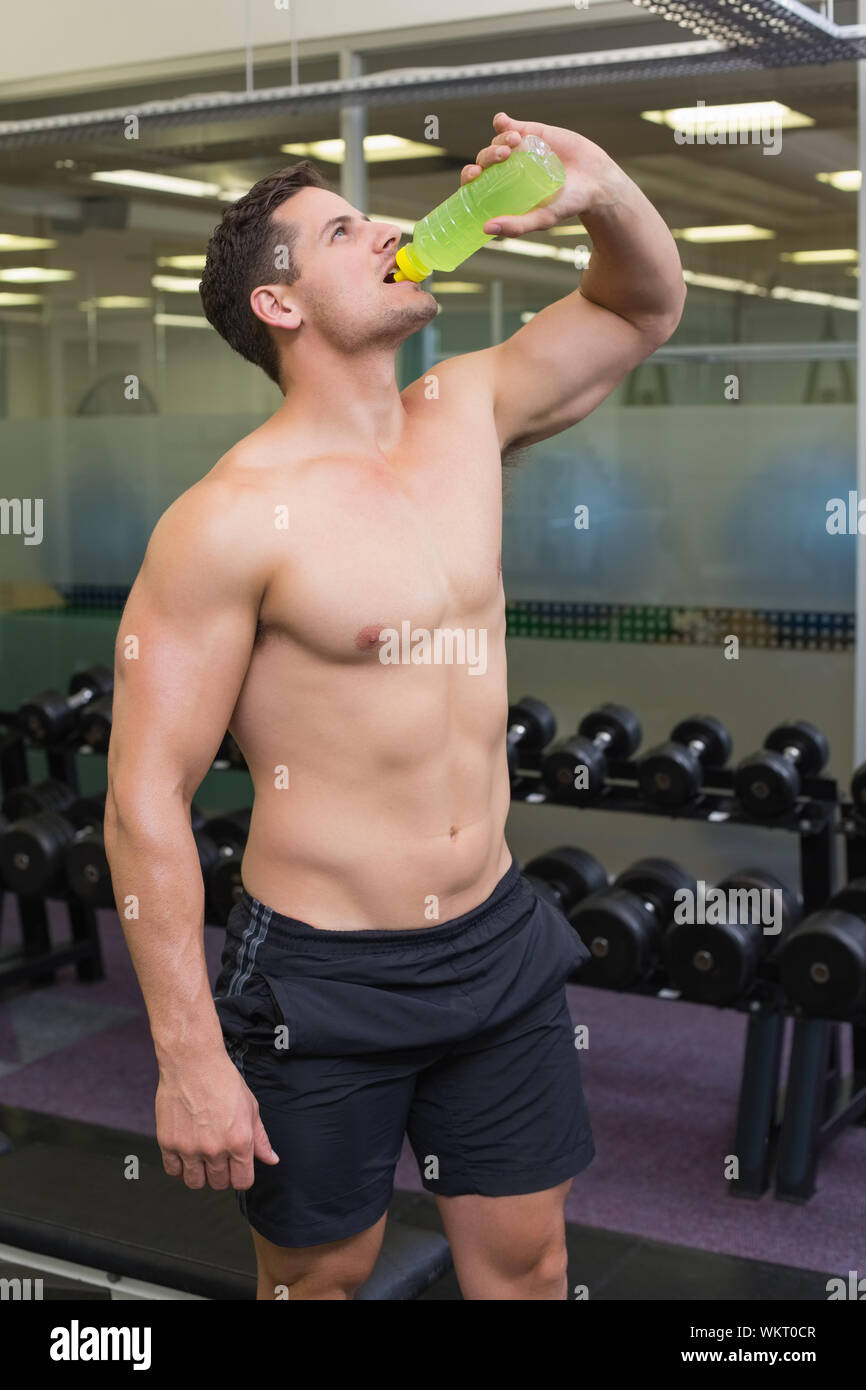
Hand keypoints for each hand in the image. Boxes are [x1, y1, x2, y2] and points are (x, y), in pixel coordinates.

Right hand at [156, 1050, 278, 1190]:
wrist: (192, 1062)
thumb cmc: (224, 1081)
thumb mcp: (250, 1107)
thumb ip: (260, 1139)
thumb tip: (272, 1160)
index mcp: (239, 1142)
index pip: (242, 1182)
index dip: (241, 1176)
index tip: (236, 1168)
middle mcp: (215, 1149)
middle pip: (219, 1183)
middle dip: (221, 1174)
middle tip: (219, 1156)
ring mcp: (189, 1148)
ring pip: (195, 1182)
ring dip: (200, 1173)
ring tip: (201, 1155)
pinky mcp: (168, 1143)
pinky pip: (173, 1171)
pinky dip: (179, 1166)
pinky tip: (185, 1152)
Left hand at [459, 110, 629, 236]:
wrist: (595, 181)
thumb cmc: (567, 204)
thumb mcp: (542, 218)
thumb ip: (517, 225)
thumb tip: (485, 229)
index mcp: (503, 192)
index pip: (477, 184)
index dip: (470, 176)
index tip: (475, 174)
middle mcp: (506, 170)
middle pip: (485, 160)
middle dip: (487, 156)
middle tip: (502, 156)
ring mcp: (518, 149)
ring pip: (497, 141)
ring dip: (499, 139)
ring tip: (515, 142)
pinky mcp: (532, 132)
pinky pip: (509, 124)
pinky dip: (502, 122)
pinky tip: (502, 122)